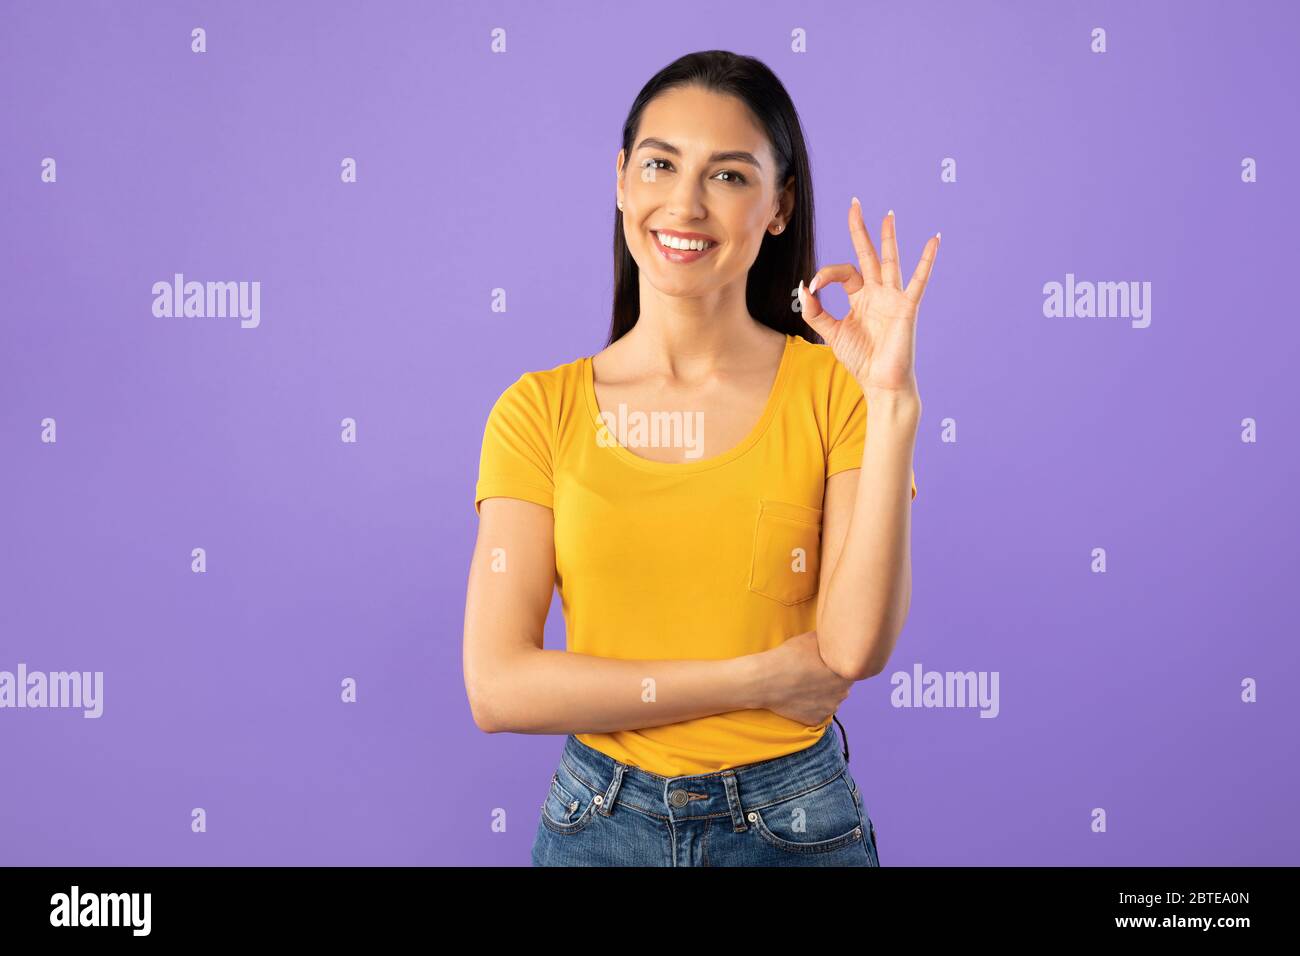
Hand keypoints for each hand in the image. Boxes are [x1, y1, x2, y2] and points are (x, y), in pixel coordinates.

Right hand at [754, 631, 854, 726]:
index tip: (825, 661)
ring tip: (804, 684)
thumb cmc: (788, 657)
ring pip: (830, 700)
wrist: (766, 681)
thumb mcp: (812, 638)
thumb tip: (837, 635)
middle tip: (813, 672)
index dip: (837, 664)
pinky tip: (799, 696)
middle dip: (831, 680)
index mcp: (845, 672)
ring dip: (822, 693)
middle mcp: (842, 693)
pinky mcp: (816, 720)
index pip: (850, 668)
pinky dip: (811, 706)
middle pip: (841, 685)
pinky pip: (818, 712)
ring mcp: (829, 708)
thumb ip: (831, 639)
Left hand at [797, 200, 938, 396]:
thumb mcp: (831, 333)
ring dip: (887, 237)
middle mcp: (877, 293)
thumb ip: (815, 311)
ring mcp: (893, 298)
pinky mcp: (907, 307)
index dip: (824, 275)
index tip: (813, 288)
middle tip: (854, 203)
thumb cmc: (861, 360)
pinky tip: (934, 240)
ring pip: (890, 261)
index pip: (842, 272)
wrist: (880, 383)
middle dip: (860, 229)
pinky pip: (919, 280)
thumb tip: (804, 287)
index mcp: (860, 298)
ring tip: (887, 214)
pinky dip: (927, 260)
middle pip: (867, 254)